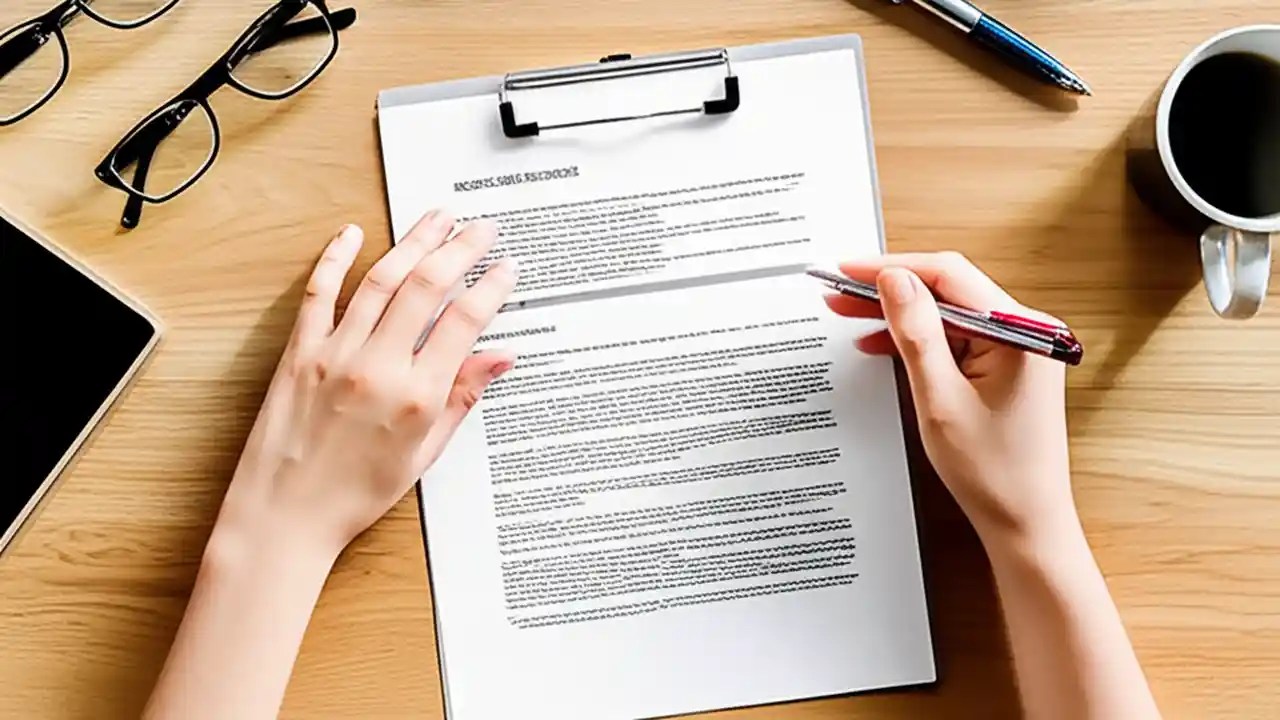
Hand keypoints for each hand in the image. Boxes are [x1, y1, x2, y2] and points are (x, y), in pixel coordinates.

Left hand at [216, 211, 516, 556]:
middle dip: (460, 248)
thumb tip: (499, 359)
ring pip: (381, 279)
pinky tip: (352, 233)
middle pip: (428, 286)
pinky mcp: (299, 353)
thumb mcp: (423, 454)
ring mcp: (335, 355)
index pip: (465, 322)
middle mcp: (378, 368)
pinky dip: (335, 257)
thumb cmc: (353, 495)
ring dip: (413, 241)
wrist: (285, 517)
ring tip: (436, 218)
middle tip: (480, 227)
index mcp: (417, 398)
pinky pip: (320, 293)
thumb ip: (461, 399)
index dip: (491, 286)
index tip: (505, 268)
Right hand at [826, 253, 1075, 545]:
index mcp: (1021, 332)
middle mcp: (1026, 330)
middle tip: (839, 292)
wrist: (1025, 522)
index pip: (948, 276)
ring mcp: (1017, 347)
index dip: (893, 267)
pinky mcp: (1005, 364)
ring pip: (946, 313)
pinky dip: (918, 338)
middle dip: (889, 289)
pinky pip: (955, 337)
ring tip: (848, 314)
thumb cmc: (994, 474)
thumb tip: (893, 281)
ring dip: (899, 313)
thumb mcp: (940, 400)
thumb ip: (916, 333)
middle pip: (946, 290)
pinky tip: (881, 341)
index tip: (849, 269)